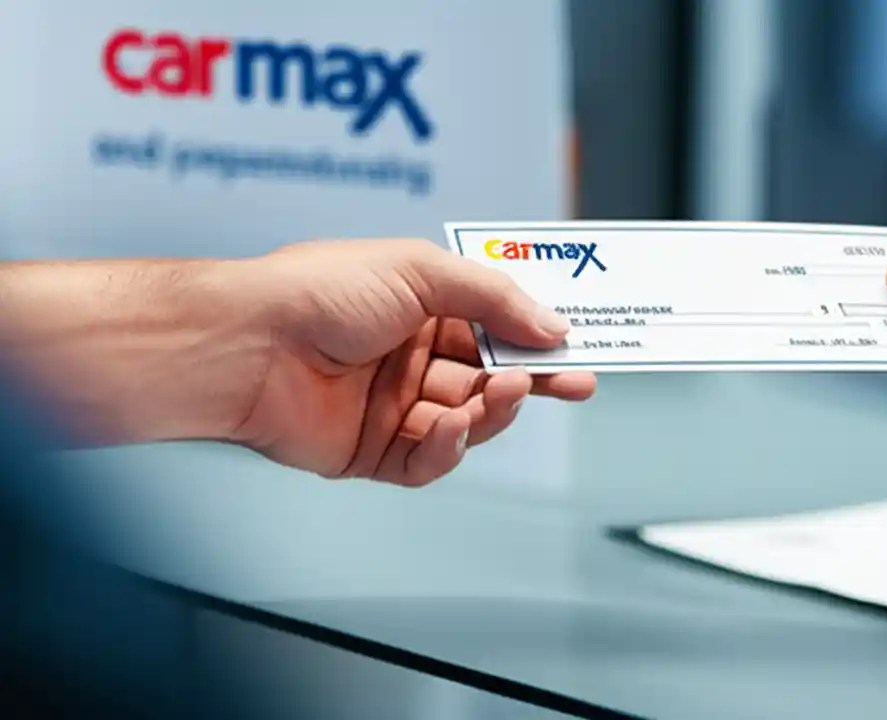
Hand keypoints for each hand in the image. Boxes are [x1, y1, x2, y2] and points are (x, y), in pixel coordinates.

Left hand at [224, 239, 594, 485]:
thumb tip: (551, 325)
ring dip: (494, 410)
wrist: (247, 344)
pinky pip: (429, 459)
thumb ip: (494, 298)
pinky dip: (449, 446)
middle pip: (491, 376)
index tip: (579, 344)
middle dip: (535, 379)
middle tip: (573, 382)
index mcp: (420, 309)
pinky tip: (451, 426)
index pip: (495, 325)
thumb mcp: (421, 271)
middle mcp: (410, 357)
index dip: (538, 336)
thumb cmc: (316, 292)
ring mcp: (393, 406)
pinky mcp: (372, 450)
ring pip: (470, 420)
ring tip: (503, 391)